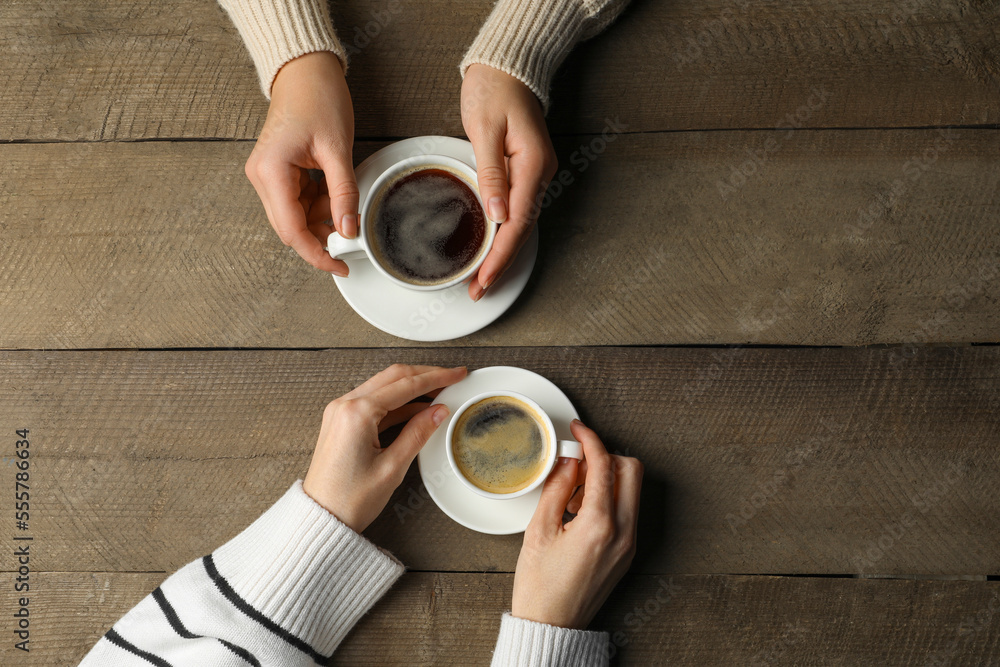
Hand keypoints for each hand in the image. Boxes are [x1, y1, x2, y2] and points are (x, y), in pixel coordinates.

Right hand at [245, 51, 358, 274]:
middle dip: (320, 238)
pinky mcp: (276, 173)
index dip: (316, 254)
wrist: (305, 72)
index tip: (339, 265)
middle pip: (289, 228)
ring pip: (294, 217)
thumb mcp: (337, 150)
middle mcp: (261, 177)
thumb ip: (344, 194)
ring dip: (320, 220)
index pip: (291, 230)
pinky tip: (334, 195)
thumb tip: (349, 229)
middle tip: (351, 239)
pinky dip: (317, 206)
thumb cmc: (317, 99)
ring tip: (345, 204)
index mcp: (271, 172)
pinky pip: (296, 202)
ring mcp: (266, 175)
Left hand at [302, 364, 466, 531]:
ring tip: (438, 392)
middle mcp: (345, 405)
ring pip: (383, 385)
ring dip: (411, 386)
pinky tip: (415, 408)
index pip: (405, 385)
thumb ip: (418, 433)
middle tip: (450, 376)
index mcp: (357, 413)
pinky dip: (396, 401)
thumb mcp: (392, 467)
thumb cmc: (348, 500)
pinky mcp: (341, 421)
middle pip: (393, 377)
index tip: (455, 374)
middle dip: (424, 374)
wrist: (321, 517)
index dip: (436, 377)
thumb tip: (438, 412)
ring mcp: (340, 412)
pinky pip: (373, 401)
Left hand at [461, 64, 557, 300]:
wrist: (507, 68)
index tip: (484, 279)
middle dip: (500, 263)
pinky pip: (517, 209)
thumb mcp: (485, 131)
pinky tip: (491, 247)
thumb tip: (497, 215)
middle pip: (521, 230)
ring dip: (502, 251)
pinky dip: (504, 232)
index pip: (516, 223)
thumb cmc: (494, 91)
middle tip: (479, 290)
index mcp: (533, 166)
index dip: (499, 256)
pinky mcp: (526, 172)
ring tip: (482, 277)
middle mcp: (540, 174)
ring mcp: (536, 174)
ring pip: (520, 223)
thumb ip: (490, 174)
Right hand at [511, 420, 642, 628]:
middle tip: (578, 462)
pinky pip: (627, 510)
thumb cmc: (541, 587)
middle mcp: (623, 532)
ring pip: (632, 489)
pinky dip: (609, 499)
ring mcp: (629, 543)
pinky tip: (581, 511)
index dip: (590, 439)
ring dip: (608, 478)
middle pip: (631, 470)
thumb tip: (568, 460)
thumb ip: (556, 488)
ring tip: (573, 494)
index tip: (578, 430)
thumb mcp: (539, 530)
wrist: (552, 625)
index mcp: (600, 525)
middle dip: (606, 457)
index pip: (604, 465)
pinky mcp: (627, 551)